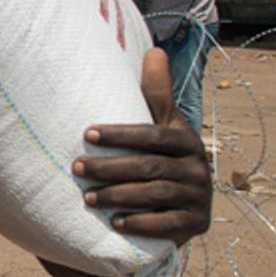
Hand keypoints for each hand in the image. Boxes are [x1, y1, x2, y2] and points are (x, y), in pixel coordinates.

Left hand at [72, 48, 212, 243]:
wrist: (185, 204)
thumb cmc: (163, 156)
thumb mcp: (162, 124)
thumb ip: (156, 93)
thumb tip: (155, 50)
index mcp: (187, 141)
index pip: (153, 135)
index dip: (120, 134)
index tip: (87, 134)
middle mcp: (198, 168)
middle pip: (149, 166)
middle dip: (110, 168)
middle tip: (77, 167)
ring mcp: (198, 197)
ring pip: (154, 195)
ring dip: (118, 196)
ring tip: (87, 197)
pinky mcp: (196, 224)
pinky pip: (167, 226)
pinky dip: (140, 224)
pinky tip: (115, 223)